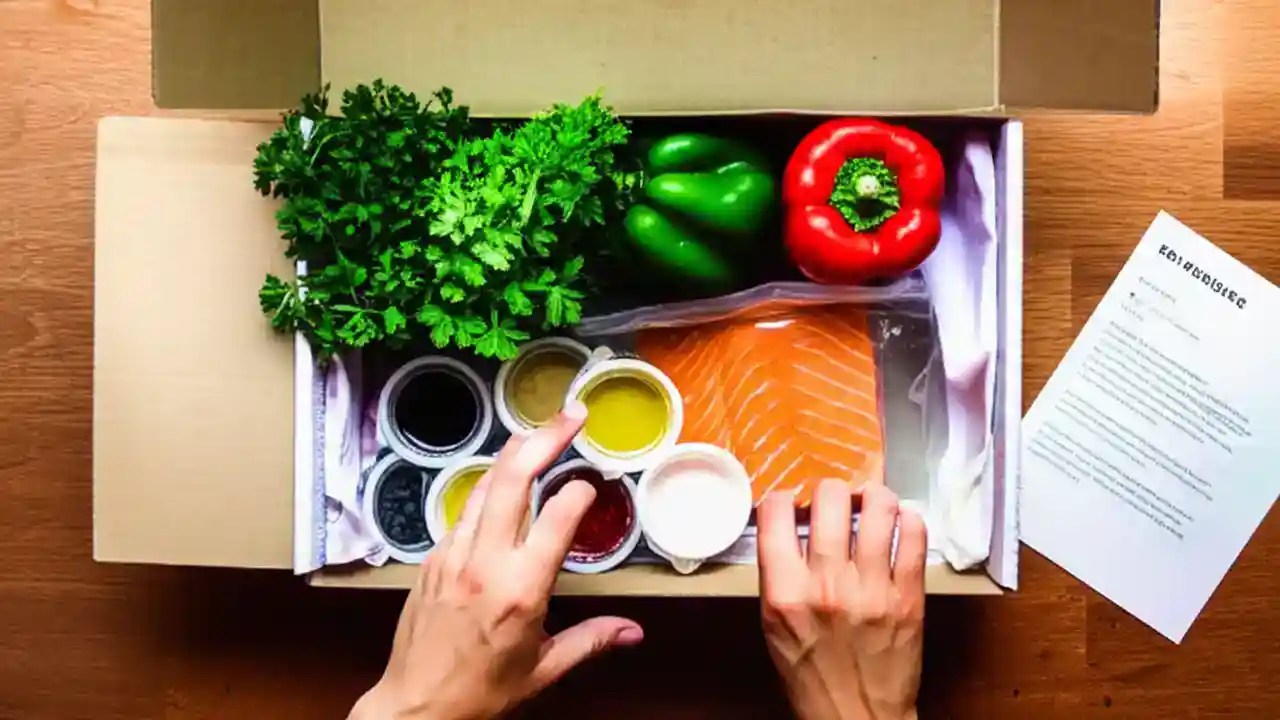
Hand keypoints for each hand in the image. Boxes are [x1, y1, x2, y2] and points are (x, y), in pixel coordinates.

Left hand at [350, 402, 643, 719]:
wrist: (415, 709)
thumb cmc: (480, 694)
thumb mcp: (543, 670)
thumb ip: (590, 641)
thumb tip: (633, 632)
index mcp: (520, 589)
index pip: (558, 516)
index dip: (580, 490)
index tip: (593, 482)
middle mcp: (484, 562)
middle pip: (512, 479)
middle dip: (544, 438)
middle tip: (572, 415)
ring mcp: (452, 556)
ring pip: (483, 486)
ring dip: (513, 454)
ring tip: (539, 433)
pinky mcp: (431, 560)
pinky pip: (464, 512)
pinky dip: (488, 490)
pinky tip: (504, 486)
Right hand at [758, 481, 926, 719]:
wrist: (855, 718)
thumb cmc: (811, 676)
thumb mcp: (774, 625)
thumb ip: (778, 574)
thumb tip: (789, 526)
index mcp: (784, 592)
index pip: (775, 512)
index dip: (782, 498)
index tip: (792, 503)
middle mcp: (827, 585)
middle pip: (830, 498)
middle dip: (831, 491)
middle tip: (836, 502)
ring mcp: (872, 589)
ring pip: (879, 508)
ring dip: (874, 497)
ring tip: (872, 503)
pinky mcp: (908, 598)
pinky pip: (914, 536)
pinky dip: (908, 520)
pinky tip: (900, 523)